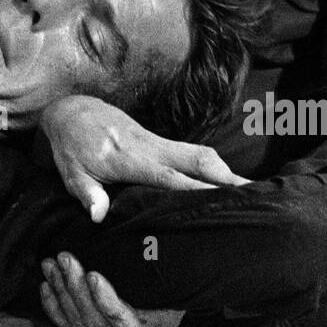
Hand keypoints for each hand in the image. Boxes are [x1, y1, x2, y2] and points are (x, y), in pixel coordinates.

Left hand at [39, 95, 246, 221]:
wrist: (72, 110)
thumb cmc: (71, 146)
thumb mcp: (71, 172)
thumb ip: (86, 194)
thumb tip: (98, 216)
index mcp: (129, 157)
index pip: (168, 176)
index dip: (195, 189)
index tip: (220, 202)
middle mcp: (149, 146)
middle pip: (197, 157)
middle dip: (226, 176)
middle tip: (255, 196)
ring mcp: (157, 141)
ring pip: (199, 153)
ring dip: (225, 171)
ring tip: (252, 193)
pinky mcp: (158, 141)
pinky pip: (191, 153)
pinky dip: (212, 167)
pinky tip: (225, 182)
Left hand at [40, 251, 183, 326]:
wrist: (173, 268)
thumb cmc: (168, 254)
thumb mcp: (161, 247)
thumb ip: (144, 239)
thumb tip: (100, 212)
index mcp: (161, 319)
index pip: (125, 319)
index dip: (106, 300)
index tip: (93, 275)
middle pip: (97, 320)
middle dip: (76, 288)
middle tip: (64, 257)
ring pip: (81, 323)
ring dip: (62, 291)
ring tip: (51, 264)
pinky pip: (70, 326)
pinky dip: (54, 307)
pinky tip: (46, 285)